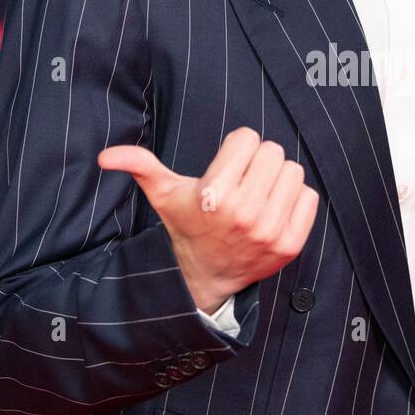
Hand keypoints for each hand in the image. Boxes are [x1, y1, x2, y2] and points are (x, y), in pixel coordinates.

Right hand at [97, 127, 319, 314]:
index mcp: (214, 194)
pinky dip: (295, 200)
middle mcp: (244, 213)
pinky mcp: (291, 244)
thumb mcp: (163, 194)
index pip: (248, 138)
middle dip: (257, 162)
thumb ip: (139, 166)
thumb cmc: (188, 225)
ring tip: (257, 196)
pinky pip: (309, 197)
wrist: (206, 275)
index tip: (226, 168)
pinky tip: (273, 211)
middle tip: (242, 182)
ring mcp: (270, 230)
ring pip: (293, 171)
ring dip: (277, 180)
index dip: (236, 149)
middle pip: (273, 151)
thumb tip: (105, 156)